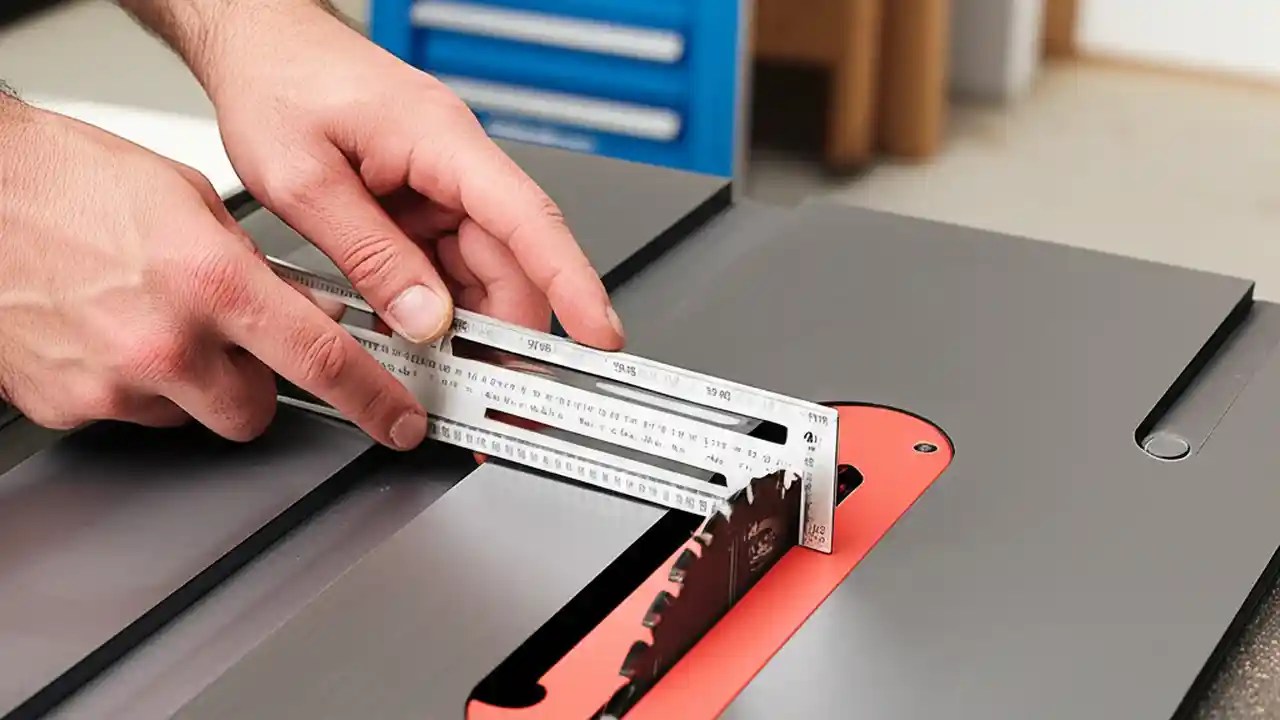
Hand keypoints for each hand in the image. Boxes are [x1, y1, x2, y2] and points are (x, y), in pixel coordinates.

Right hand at [0, 103, 426, 447]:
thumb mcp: (193, 201)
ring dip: (193, 384)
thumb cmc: (70, 183)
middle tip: (231, 340)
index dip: (374, 400)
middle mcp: (166, 343)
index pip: (322, 360)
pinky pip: (133, 414)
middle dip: (258, 386)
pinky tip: (110, 333)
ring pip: (192, 417)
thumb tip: (312, 310)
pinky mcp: (69, 406)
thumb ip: (259, 267)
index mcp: (212, 281)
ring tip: (154, 320)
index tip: (398, 422)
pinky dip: (135, 386)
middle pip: (255, 413)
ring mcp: (114, 384)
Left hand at [196, 3, 625, 348]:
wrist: (260, 44)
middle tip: (489, 394)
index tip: (598, 334)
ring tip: (436, 374)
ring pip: (481, 273)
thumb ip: (370, 255)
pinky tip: (410, 338)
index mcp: (442, 142)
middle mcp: (456, 165)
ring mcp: (442, 186)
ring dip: (465, 326)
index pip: (530, 221)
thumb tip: (427, 319)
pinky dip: (433, 308)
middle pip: (512, 262)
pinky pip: (446, 267)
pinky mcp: (422, 204)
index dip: (573, 283)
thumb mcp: (306, 182)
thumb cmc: (280, 83)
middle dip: (507, 333)